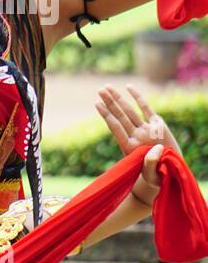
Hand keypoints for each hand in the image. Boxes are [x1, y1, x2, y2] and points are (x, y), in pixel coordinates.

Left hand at [95, 84, 179, 199]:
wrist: (166, 171)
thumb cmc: (155, 175)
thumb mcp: (153, 173)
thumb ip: (151, 163)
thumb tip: (157, 150)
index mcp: (131, 146)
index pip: (116, 128)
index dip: (106, 115)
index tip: (97, 104)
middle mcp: (136, 135)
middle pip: (120, 116)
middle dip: (110, 102)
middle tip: (100, 89)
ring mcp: (145, 129)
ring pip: (129, 110)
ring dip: (118, 98)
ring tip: (106, 88)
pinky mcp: (156, 125)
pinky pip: (146, 108)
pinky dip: (138, 98)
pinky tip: (128, 87)